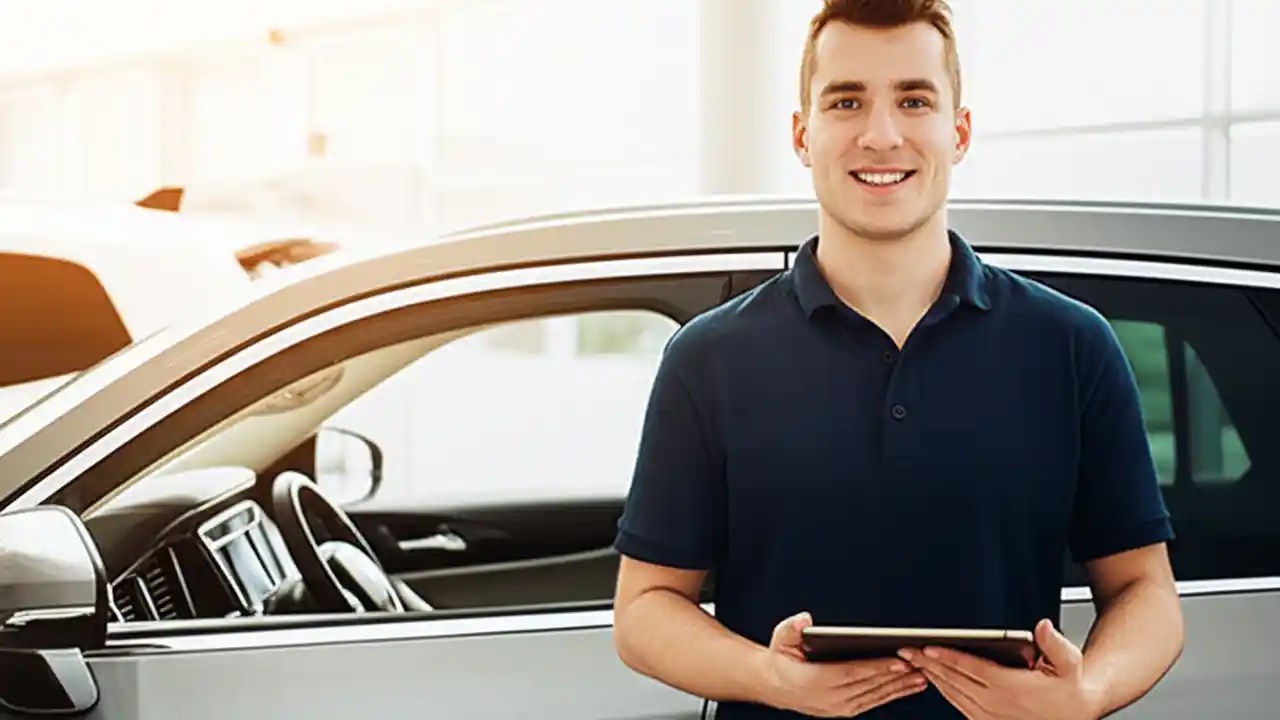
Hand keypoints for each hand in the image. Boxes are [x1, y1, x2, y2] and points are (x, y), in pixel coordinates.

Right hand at [758, 612, 927, 717]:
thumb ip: (792, 628)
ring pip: (874, 696)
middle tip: (919, 664)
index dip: (876, 668)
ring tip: (922, 676)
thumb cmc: (781, 659)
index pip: (851, 673)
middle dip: (896, 676)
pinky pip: (872, 702)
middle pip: (868, 686)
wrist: (773, 685)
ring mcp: (837, 708)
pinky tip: (906, 686)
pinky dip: (891, 694)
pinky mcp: (844, 711)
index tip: (898, 661)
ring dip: (899, 688)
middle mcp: (828, 698)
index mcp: (814, 681)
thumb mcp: (781, 638)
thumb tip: (805, 620)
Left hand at [899, 619, 1100, 719]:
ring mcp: (991, 715)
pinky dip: (943, 692)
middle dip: (928, 664)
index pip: (973, 669)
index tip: (928, 648)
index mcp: (1012, 687)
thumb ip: (1054, 643)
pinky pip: (959, 706)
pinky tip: (932, 680)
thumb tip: (1042, 627)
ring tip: (911, 661)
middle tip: (906, 650)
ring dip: (931, 677)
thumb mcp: (1069, 661)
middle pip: (955, 681)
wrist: (1075, 713)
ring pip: (953, 694)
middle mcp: (998, 703)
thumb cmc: (1068, 686)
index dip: (948, 658)